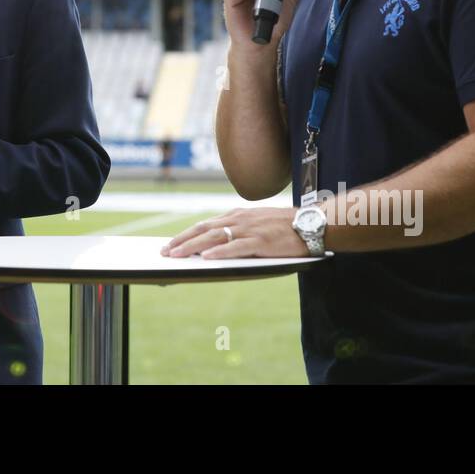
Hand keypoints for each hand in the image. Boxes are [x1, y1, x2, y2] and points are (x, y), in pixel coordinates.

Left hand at [160, 208, 307, 258]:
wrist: (310, 223)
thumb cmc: (284, 226)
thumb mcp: (256, 222)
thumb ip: (238, 229)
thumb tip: (217, 243)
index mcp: (236, 215)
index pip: (204, 224)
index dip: (185, 234)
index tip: (170, 244)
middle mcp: (239, 220)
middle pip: (203, 230)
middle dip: (181, 241)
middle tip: (165, 252)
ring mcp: (249, 230)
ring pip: (214, 238)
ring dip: (192, 247)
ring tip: (177, 256)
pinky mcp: (261, 242)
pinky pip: (236, 247)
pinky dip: (220, 252)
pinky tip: (207, 258)